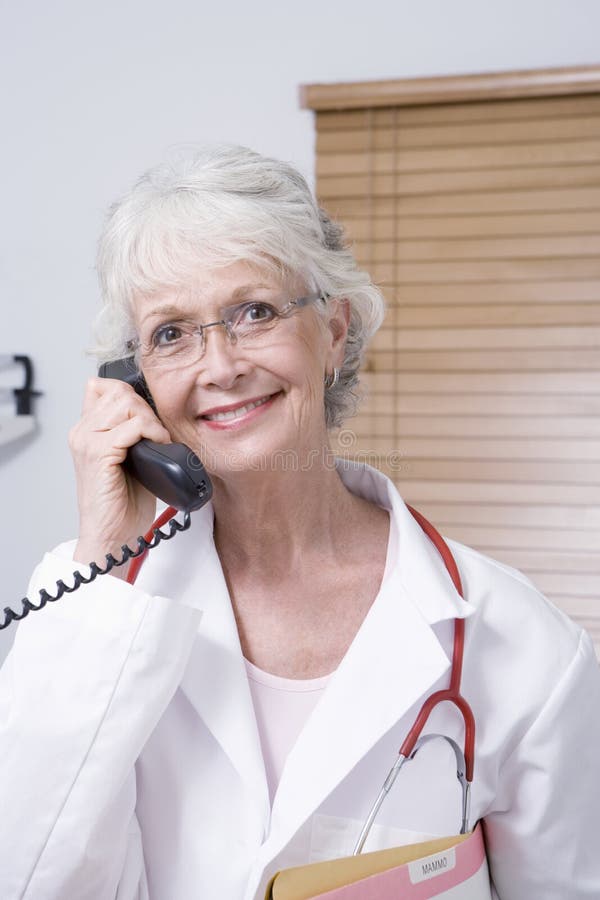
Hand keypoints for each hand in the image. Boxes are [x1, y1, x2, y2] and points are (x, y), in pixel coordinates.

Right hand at [70, 376, 170, 575]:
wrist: (113, 536)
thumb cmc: (123, 503)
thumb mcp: (129, 458)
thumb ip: (132, 433)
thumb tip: (154, 413)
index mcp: (87, 430)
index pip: (105, 386)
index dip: (132, 396)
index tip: (148, 419)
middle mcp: (82, 432)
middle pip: (120, 392)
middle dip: (147, 410)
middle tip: (158, 435)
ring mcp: (87, 441)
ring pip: (126, 404)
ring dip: (151, 421)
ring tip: (158, 442)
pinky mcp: (98, 454)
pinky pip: (132, 427)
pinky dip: (152, 433)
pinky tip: (158, 448)